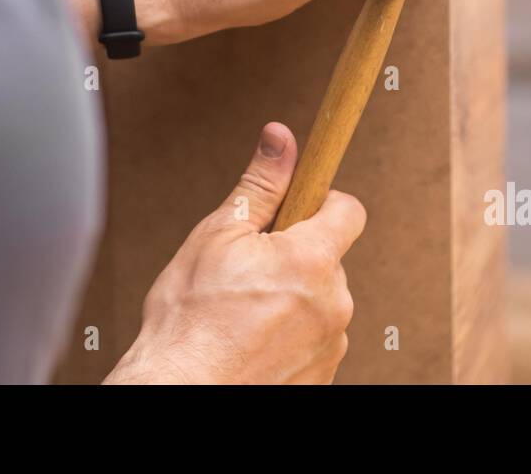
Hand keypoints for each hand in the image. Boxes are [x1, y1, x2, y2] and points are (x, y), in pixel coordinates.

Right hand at [104, 122, 365, 384]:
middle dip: (295, 256)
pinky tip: (252, 340)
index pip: (348, 210)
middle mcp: (334, 304)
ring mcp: (331, 345)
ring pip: (320, 302)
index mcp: (311, 260)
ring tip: (243, 311)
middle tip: (248, 268)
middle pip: (328, 259)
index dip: (321, 201)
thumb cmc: (189, 322)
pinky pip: (314, 340)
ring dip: (292, 299)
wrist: (182, 392)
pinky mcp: (323, 376)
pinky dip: (289, 336)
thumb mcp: (218, 235)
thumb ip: (260, 186)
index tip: (298, 206)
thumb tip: (280, 139)